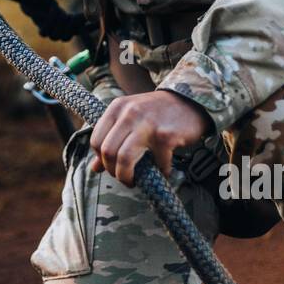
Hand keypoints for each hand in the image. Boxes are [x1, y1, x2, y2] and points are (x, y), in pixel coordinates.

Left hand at [89, 89, 209, 184]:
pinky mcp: (165, 136)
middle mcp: (129, 113)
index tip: (112, 166)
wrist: (190, 102)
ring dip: (127, 176)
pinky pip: (157, 164)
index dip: (101, 159)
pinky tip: (163, 171)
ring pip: (124, 159)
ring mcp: (147, 124)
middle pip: (107, 152)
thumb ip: (111, 140)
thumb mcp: (129, 119)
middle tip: (124, 177)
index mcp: (117, 108)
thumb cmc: (157, 113)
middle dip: (113, 171)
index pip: (96, 140)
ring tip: (134, 181)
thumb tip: (94, 168)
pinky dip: (160, 172)